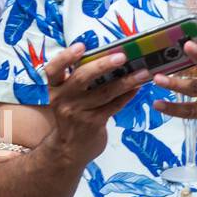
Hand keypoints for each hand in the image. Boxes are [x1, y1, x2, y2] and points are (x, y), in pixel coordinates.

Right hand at [43, 42, 149, 165]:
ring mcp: (78, 112)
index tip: (81, 46)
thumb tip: (105, 59)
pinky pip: (113, 106)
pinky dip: (126, 96)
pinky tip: (137, 88)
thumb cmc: (70, 116)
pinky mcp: (93, 123)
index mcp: (54, 89)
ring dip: (126, 81)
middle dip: (102, 65)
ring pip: (104, 92)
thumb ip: (77, 81)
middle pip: (82, 78)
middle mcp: (63, 100)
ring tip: (143, 73)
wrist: (68, 150)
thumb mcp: (65, 98)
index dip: (66, 57)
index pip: (53, 70)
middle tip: (122, 56)